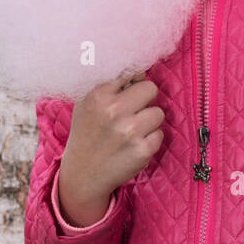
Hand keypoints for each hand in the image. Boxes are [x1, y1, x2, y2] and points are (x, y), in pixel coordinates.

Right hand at [57, 69, 163, 223]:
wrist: (83, 174)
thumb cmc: (87, 133)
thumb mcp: (86, 103)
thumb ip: (109, 83)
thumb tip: (138, 69)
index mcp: (98, 95)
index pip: (132, 72)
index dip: (133, 82)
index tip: (128, 90)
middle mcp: (113, 111)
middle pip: (151, 88)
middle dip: (145, 99)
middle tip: (132, 112)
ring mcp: (129, 131)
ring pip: (158, 112)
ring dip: (149, 121)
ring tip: (131, 131)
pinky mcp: (142, 150)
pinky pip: (160, 134)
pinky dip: (150, 140)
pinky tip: (133, 146)